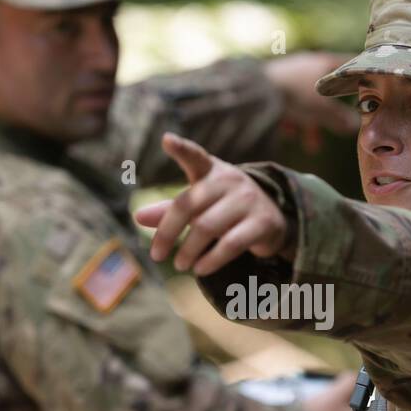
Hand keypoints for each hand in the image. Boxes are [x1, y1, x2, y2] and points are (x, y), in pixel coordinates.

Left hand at [134, 133, 292, 275]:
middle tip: (156, 256)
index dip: (181, 149)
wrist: (273, 217)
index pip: (194, 156)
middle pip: (188, 205)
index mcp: (211, 171)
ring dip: (188, 251)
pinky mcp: (262, 223)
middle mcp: (229, 181)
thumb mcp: (199, 204)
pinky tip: (200, 270)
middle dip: (168, 233)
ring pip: (207, 227)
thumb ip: (169, 210)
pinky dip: (212, 260)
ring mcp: (248, 200)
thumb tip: (138, 217)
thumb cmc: (225, 208)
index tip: (167, 140)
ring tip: (180, 265)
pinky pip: (231, 244)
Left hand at [264, 52, 358, 152]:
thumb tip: (356, 126)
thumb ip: (341, 119)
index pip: (349, 67)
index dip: (358, 79)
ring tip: (310, 146)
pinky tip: (288, 132)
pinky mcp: (272, 86)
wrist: (255, 93)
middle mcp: (307, 65)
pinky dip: (292, 119)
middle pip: (325, 91)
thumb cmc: (296, 96)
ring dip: (310, 124)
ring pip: (306, 101)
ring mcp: (289, 74)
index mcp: (323, 63)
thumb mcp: (324, 110)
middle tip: (336, 133)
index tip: (368, 91)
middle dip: (329, 117)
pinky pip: (287, 103)